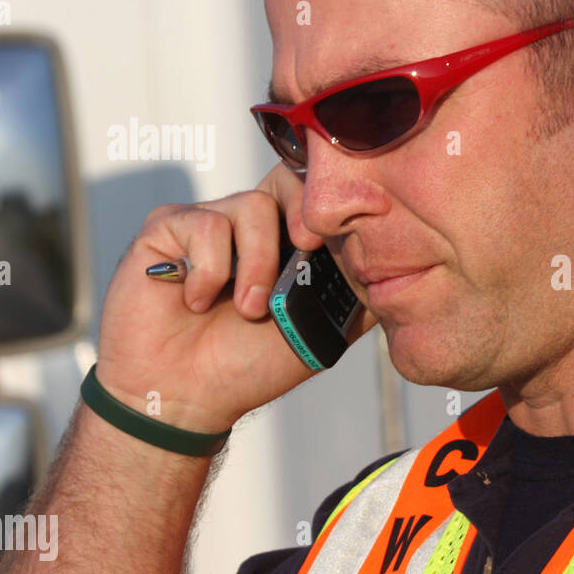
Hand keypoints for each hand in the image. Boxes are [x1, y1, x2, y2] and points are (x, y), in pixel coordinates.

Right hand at [92, 164, 378, 433]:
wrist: (188, 395)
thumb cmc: (248, 365)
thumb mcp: (322, 331)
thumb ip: (355, 297)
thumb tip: (407, 272)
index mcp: (287, 240)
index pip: (316, 193)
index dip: (331, 203)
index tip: (333, 239)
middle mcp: (249, 223)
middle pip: (287, 178)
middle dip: (303, 211)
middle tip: (304, 249)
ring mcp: (208, 222)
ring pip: (251, 206)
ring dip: (256, 265)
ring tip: (247, 309)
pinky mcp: (166, 230)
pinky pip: (202, 225)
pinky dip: (209, 272)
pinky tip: (197, 302)